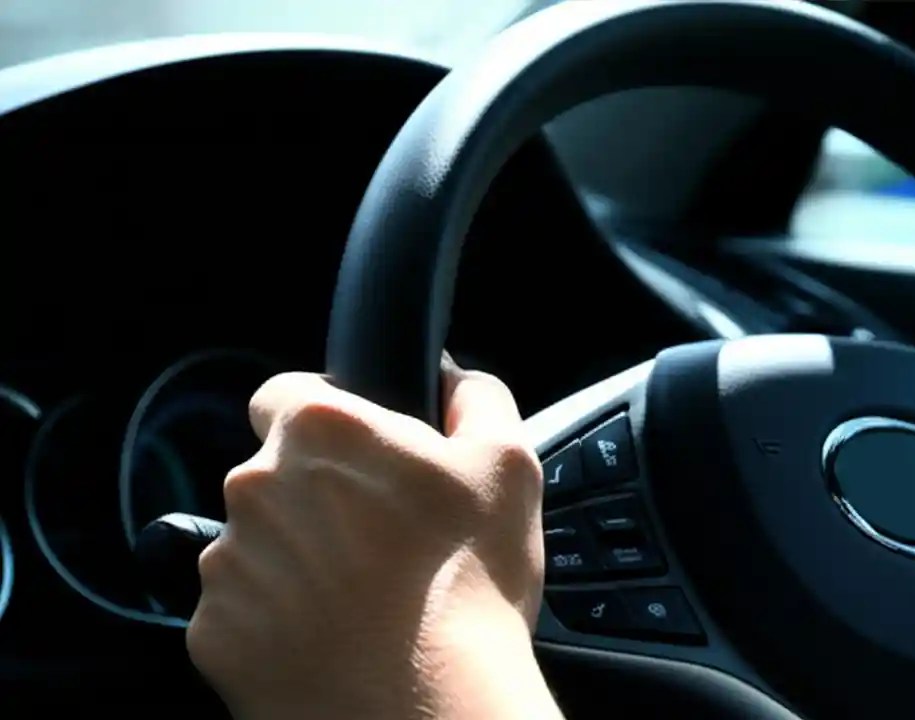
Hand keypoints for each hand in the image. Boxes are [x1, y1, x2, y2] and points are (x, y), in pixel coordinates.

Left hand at [186, 358, 559, 719]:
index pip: (286, 392)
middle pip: (275, 475)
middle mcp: (255, 486)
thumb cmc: (468, 583)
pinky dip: (277, 621)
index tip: (360, 459)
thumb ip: (475, 398)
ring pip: (258, 544)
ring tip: (362, 599)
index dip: (326, 419)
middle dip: (318, 498)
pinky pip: (243, 611)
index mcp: (320, 430)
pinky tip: (334, 637)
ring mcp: (226, 563)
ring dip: (297, 560)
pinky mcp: (212, 633)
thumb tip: (453, 380)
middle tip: (380, 540)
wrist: (427, 708)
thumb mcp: (508, 465)